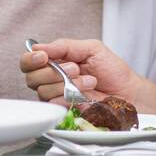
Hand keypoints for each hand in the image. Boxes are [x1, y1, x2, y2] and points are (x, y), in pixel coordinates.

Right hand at [20, 38, 143, 104]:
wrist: (127, 92)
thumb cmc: (112, 70)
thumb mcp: (91, 48)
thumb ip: (64, 46)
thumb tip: (38, 46)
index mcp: (56, 60)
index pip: (29, 61)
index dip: (30, 59)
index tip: (43, 56)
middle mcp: (52, 78)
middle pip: (31, 77)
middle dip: (53, 71)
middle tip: (75, 68)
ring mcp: (57, 95)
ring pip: (43, 91)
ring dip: (67, 83)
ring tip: (88, 80)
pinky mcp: (64, 110)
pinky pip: (54, 104)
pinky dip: (70, 96)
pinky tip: (85, 93)